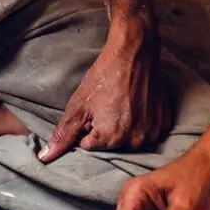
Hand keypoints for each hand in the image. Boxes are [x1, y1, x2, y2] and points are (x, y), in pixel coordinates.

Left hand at [38, 37, 170, 162]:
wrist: (135, 51)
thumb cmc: (105, 76)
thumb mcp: (78, 105)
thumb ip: (63, 135)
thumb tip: (46, 158)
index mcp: (110, 138)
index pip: (88, 145)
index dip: (87, 127)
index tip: (93, 110)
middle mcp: (133, 140)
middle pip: (110, 144)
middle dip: (105, 128)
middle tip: (108, 104)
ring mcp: (152, 131)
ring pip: (129, 138)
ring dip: (125, 126)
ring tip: (123, 103)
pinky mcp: (164, 120)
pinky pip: (148, 130)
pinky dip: (142, 121)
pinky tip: (138, 104)